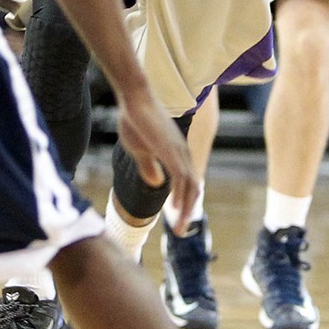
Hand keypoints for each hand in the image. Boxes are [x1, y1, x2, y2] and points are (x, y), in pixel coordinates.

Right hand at [111, 85, 196, 233]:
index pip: (187, 182)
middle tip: (181, 231)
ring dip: (186, 209)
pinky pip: (181, 178)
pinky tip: (174, 209)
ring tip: (179, 228)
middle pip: (193, 187)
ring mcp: (178, 151)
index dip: (185, 202)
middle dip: (188, 211)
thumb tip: (158, 182)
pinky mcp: (170, 150)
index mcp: (176, 153)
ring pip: (190, 186)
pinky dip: (180, 195)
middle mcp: (182, 153)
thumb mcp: (140, 148)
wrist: (134, 97)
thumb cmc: (135, 119)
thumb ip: (149, 166)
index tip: (178, 219)